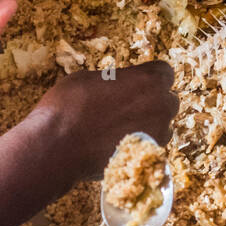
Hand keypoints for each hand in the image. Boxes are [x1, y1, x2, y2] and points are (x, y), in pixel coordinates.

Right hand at [29, 61, 177, 180]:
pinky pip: (154, 144)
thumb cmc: (68, 106)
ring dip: (150, 123)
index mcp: (148, 79)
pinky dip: (143, 143)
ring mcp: (159, 131)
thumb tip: (118, 85)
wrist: (58, 146)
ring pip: (163, 124)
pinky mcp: (150, 153)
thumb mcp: (89, 78)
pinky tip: (122, 143)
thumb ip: (115, 81)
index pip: (164, 72)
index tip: (139, 84)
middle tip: (129, 107)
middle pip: (167, 99)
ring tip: (122, 128)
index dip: (151, 78)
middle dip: (153, 101)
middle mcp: (161, 104)